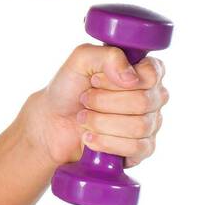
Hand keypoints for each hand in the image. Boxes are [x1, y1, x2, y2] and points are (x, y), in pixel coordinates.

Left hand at [22, 44, 168, 168]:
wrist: (52, 122)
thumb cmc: (69, 88)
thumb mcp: (81, 60)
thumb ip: (108, 55)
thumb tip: (131, 78)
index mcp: (142, 70)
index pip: (152, 73)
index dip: (119, 80)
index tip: (95, 80)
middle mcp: (152, 96)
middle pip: (144, 101)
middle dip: (105, 102)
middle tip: (85, 99)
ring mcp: (150, 124)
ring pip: (139, 127)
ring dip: (102, 123)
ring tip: (84, 119)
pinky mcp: (142, 149)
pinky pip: (137, 148)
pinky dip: (107, 143)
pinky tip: (90, 138)